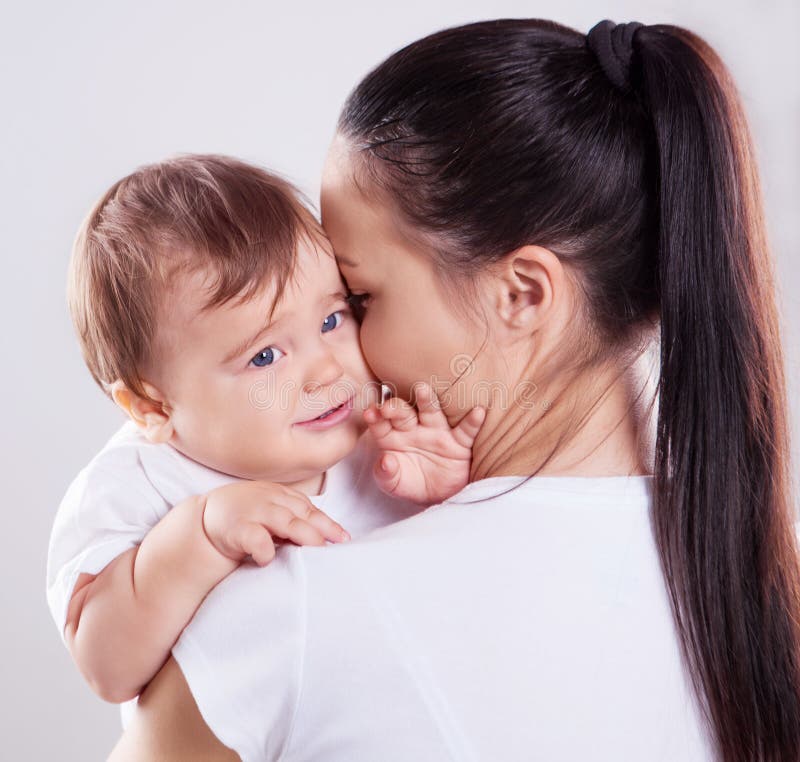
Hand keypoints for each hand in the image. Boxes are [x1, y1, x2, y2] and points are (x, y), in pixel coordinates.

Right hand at [202, 481, 349, 565]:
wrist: (204, 520)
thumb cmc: (245, 518)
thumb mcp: (270, 511)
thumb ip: (293, 518)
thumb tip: (327, 537)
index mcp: (279, 494)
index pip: (308, 507)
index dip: (327, 522)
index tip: (344, 538)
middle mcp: (269, 499)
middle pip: (302, 513)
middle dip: (322, 528)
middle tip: (339, 544)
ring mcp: (253, 512)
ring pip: (285, 522)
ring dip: (304, 535)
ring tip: (319, 550)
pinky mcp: (237, 529)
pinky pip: (257, 539)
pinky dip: (266, 550)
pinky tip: (270, 559)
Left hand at [364, 382, 485, 504]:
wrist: (439, 497)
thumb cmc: (412, 484)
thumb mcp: (395, 484)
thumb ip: (386, 475)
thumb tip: (384, 462)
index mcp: (393, 436)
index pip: (382, 424)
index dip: (376, 418)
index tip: (370, 413)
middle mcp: (414, 428)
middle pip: (404, 413)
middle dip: (396, 407)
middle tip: (389, 406)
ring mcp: (437, 432)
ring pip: (431, 412)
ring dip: (427, 401)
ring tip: (423, 390)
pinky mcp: (459, 442)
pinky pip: (466, 429)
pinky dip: (472, 421)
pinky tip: (477, 411)